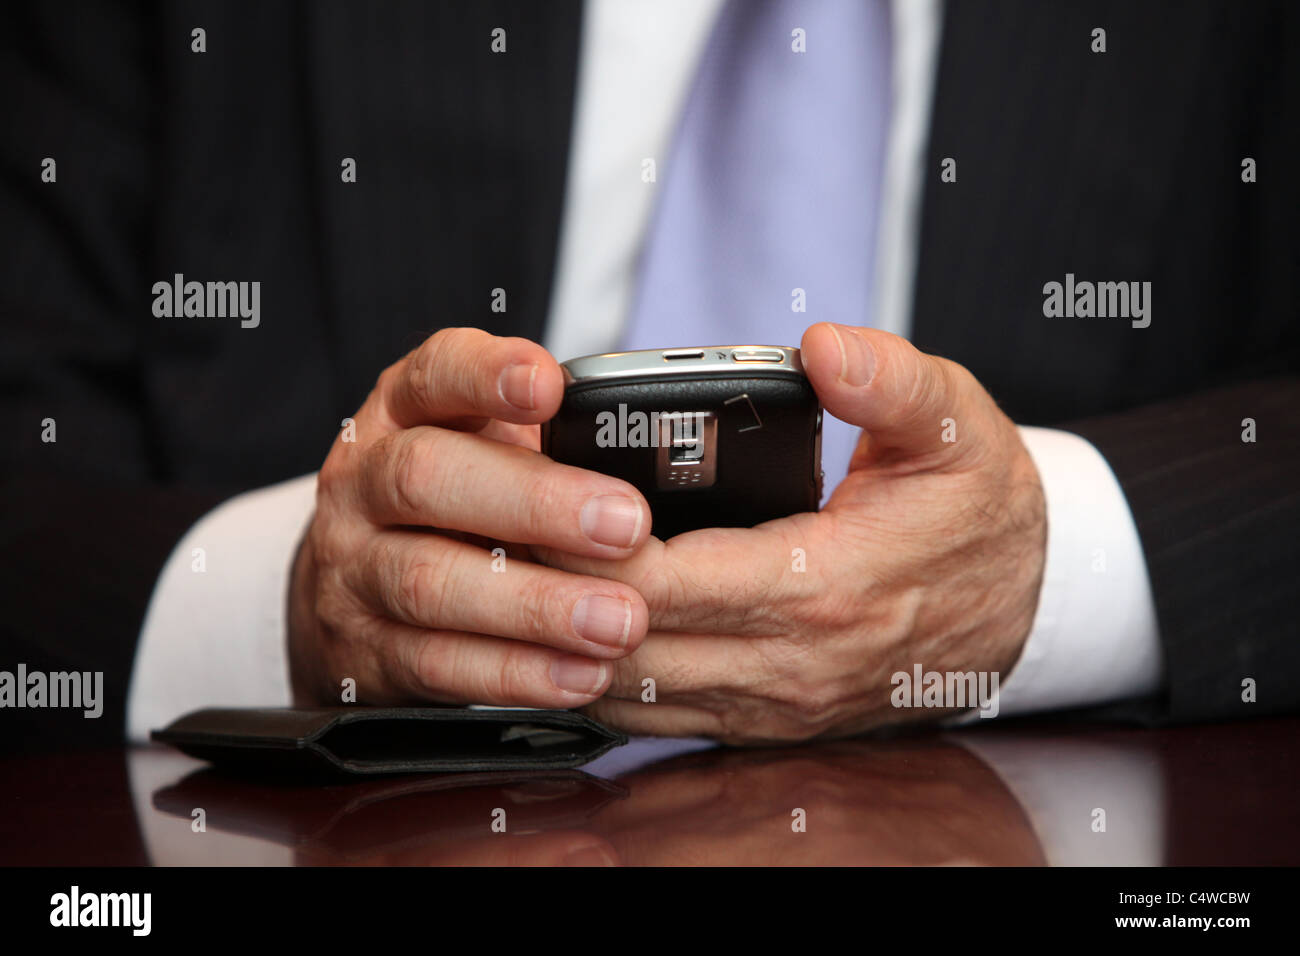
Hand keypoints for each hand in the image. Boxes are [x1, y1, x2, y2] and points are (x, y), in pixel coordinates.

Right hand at [288, 328, 651, 707]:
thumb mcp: (488, 448)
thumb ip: (550, 439)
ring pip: (430, 582)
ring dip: (535, 606)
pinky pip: (438, 665)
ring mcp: (353, 570)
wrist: (356, 592)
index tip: (549, 387)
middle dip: (535, 502)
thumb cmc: (456, 504)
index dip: (486, 376)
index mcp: (403, 412)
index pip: (433, 373)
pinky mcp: (365, 652)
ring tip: (619, 620)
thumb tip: (662, 453)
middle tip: (627, 525)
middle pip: (426, 478)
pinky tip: (580, 674)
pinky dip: (515, 674)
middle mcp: (364, 484)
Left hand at [538, 323, 1046, 742]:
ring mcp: (776, 706)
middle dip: (553, 594)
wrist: (1025, 604)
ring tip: (511, 577)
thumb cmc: (979, 510)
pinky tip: (562, 629)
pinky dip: (600, 679)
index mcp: (825, 586)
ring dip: (564, 644)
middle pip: (632, 644)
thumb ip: (891, 381)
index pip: (671, 579)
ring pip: (632, 696)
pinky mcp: (767, 722)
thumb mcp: (957, 423)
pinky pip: (659, 717)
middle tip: (493, 530)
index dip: (590, 545)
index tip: (532, 498)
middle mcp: (790, 664)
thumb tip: (824, 347)